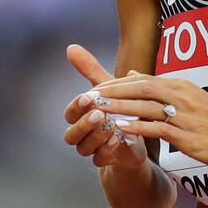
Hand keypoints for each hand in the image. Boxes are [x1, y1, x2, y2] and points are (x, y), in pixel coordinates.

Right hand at [63, 44, 148, 172]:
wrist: (136, 135)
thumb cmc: (119, 108)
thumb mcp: (109, 87)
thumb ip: (90, 69)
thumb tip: (71, 46)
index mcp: (79, 116)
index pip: (70, 112)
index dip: (77, 106)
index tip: (88, 97)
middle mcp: (80, 134)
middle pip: (71, 134)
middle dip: (84, 124)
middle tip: (99, 114)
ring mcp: (90, 149)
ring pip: (83, 148)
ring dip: (96, 137)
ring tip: (111, 126)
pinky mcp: (104, 161)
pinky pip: (98, 160)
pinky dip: (107, 150)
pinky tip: (119, 139)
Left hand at [84, 71, 207, 170]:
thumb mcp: (190, 97)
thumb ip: (160, 87)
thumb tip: (133, 73)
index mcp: (180, 86)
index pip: (141, 79)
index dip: (116, 83)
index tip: (96, 86)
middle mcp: (180, 96)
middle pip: (139, 88)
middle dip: (112, 91)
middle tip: (89, 95)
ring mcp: (184, 115)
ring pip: (146, 106)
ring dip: (119, 107)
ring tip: (97, 109)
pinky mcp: (188, 136)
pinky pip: (159, 129)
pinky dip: (138, 127)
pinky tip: (121, 128)